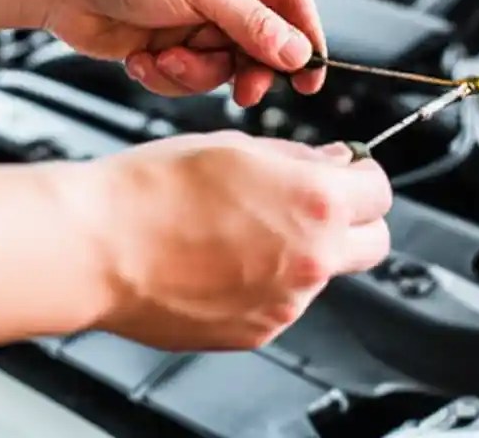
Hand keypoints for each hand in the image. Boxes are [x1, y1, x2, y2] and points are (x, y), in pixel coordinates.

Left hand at [44, 0, 325, 106]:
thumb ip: (254, 25)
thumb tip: (297, 51)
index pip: (291, 0)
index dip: (305, 38)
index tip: (310, 76)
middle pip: (261, 42)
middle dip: (246, 68)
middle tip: (245, 90)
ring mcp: (194, 17)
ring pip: (223, 66)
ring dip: (196, 71)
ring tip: (167, 57)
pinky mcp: (167, 44)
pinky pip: (188, 76)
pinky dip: (167, 74)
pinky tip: (143, 59)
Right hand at [53, 131, 392, 351]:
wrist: (99, 247)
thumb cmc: (154, 191)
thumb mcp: (236, 146)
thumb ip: (298, 157)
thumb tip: (332, 160)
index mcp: (317, 201)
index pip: (379, 191)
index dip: (361, 177)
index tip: (346, 173)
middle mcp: (313, 258)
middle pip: (373, 242)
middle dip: (353, 221)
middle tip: (315, 205)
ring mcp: (287, 301)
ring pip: (323, 274)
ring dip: (302, 253)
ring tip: (240, 231)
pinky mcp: (258, 331)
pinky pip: (281, 303)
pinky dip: (265, 284)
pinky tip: (221, 261)